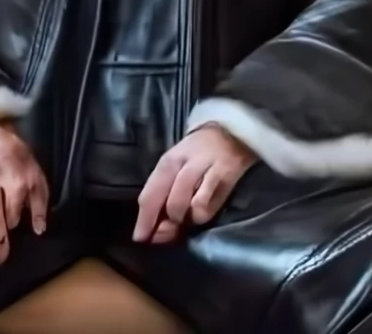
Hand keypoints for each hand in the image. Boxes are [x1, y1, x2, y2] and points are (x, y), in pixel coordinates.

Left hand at [132, 123, 255, 243]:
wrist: (230, 133)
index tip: (140, 238)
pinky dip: (202, 215)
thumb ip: (163, 193)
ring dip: (186, 220)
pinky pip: (208, 207)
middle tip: (166, 234)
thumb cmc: (198, 154)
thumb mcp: (176, 166)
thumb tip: (154, 229)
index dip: (145, 220)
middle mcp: (185, 165)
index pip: (151, 194)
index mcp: (168, 161)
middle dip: (166, 226)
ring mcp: (207, 171)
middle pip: (170, 204)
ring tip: (188, 217)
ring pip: (190, 208)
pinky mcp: (226, 179)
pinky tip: (203, 209)